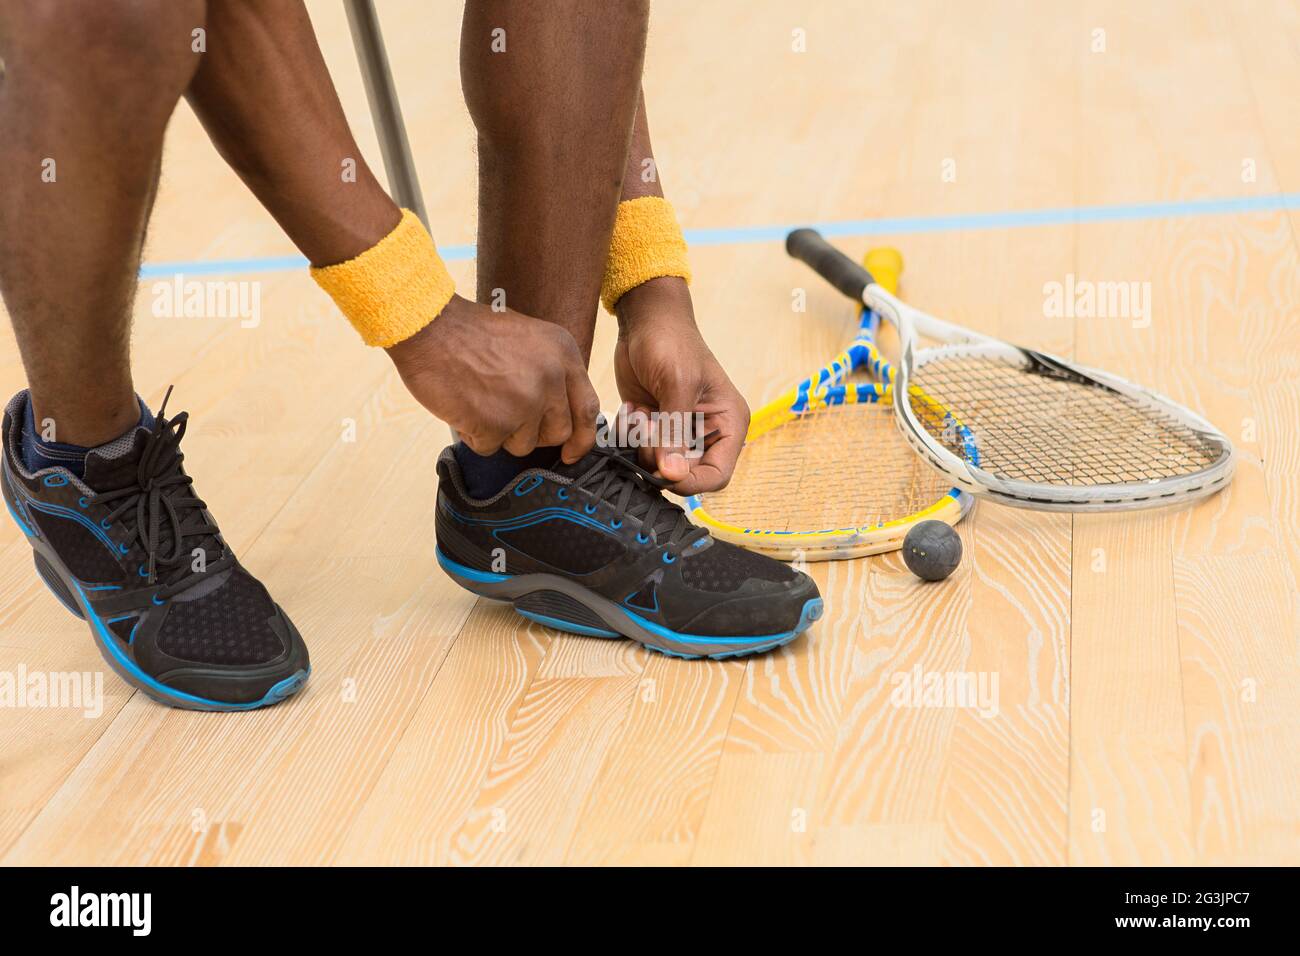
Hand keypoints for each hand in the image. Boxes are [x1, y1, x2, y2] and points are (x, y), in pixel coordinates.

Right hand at [387, 294, 599, 461]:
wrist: (429, 326)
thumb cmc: (470, 332)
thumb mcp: (529, 339)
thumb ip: (550, 373)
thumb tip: (558, 415)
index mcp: (564, 353)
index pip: (587, 408)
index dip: (582, 437)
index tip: (571, 452)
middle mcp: (552, 378)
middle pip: (558, 433)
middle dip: (533, 433)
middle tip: (506, 414)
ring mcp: (526, 402)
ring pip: (524, 444)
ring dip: (500, 433)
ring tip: (480, 400)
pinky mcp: (497, 423)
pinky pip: (489, 447)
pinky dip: (474, 435)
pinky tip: (463, 406)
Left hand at [613, 277, 748, 494]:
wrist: (645, 321)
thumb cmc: (672, 343)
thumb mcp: (677, 385)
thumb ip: (675, 433)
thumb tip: (672, 475)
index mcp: (728, 424)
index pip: (717, 474)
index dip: (690, 481)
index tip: (664, 471)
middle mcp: (706, 433)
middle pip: (684, 474)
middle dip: (659, 457)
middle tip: (646, 426)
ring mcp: (678, 432)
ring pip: (658, 465)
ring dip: (641, 445)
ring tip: (639, 413)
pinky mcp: (654, 428)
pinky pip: (638, 451)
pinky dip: (630, 437)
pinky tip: (632, 410)